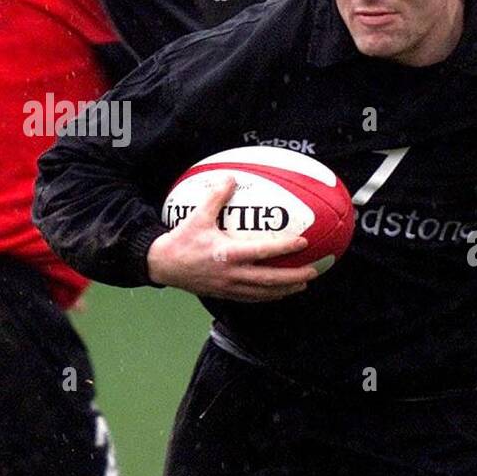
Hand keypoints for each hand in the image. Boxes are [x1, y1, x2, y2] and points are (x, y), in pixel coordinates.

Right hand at [146, 176, 319, 301]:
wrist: (161, 265)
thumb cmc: (180, 240)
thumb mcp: (197, 216)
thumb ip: (216, 197)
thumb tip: (231, 177)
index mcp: (228, 254)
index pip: (263, 251)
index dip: (284, 247)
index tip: (303, 242)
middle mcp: (232, 274)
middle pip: (270, 279)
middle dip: (294, 276)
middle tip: (314, 270)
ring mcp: (230, 287)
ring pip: (264, 292)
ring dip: (286, 289)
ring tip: (303, 284)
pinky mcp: (225, 295)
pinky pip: (252, 298)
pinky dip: (269, 296)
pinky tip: (279, 292)